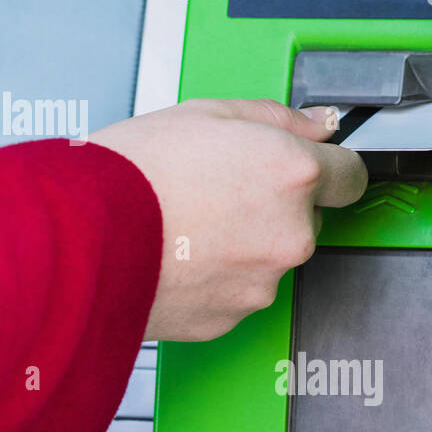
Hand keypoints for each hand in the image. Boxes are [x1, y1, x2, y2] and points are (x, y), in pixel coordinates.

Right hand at [88, 98, 366, 341]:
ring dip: (241, 242)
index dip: (326, 168)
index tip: (309, 167)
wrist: (79, 238)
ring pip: (268, 258)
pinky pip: (235, 291)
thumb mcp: (206, 112)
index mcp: (293, 173)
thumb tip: (315, 126)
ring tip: (186, 220)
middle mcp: (290, 233)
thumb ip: (277, 118)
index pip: (351, 175)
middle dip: (272, 205)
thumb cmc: (132, 172)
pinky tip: (177, 251)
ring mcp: (262, 282)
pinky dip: (214, 275)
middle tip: (217, 188)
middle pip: (306, 219)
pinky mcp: (230, 318)